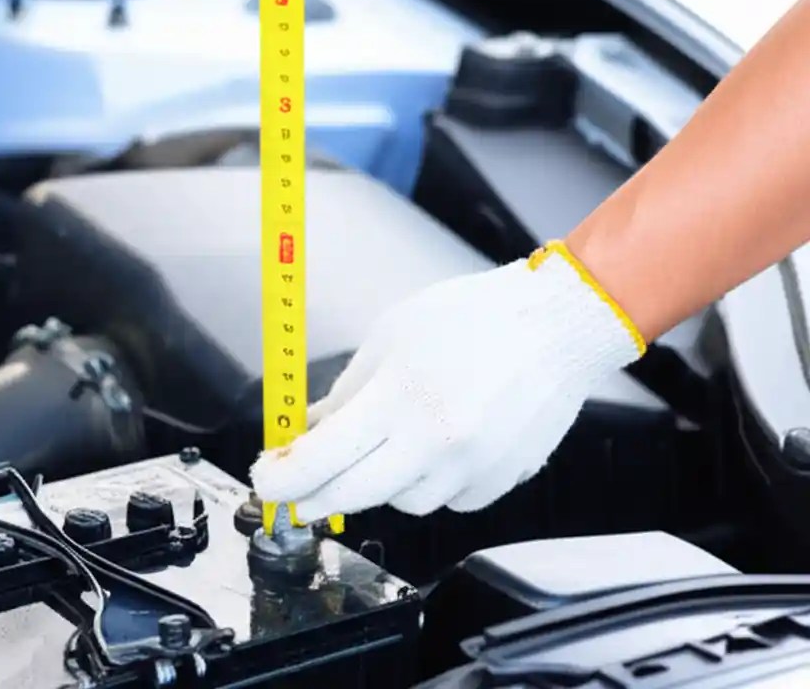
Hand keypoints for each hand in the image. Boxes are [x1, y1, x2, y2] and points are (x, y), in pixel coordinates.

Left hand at [250, 242, 644, 519]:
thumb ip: (346, 390)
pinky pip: (446, 501)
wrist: (558, 325)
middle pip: (351, 496)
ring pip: (400, 503)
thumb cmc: (474, 318)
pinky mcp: (500, 482)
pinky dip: (426, 484)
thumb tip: (310, 429)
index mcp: (400, 399)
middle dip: (312, 497)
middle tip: (294, 491)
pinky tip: (430, 450)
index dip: (282, 479)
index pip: (320, 460)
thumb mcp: (390, 336)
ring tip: (382, 446)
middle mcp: (436, 443)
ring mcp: (472, 469)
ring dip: (376, 484)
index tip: (264, 480)